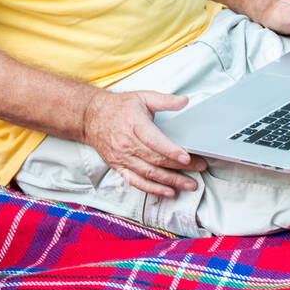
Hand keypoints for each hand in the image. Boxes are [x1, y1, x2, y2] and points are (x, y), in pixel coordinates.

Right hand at [82, 89, 206, 197]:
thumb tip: (184, 101)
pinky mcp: (118, 166)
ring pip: (149, 173)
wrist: (91, 117)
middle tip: (199, 168)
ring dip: (170, 181)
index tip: (188, 157)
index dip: (172, 151)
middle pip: (155, 160)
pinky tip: (168, 191)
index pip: (154, 141)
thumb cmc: (118, 107)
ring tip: (189, 184)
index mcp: (134, 123)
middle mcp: (126, 142)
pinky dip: (153, 189)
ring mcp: (121, 157)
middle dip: (179, 167)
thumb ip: (164, 100)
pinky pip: (137, 181)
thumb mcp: (142, 97)